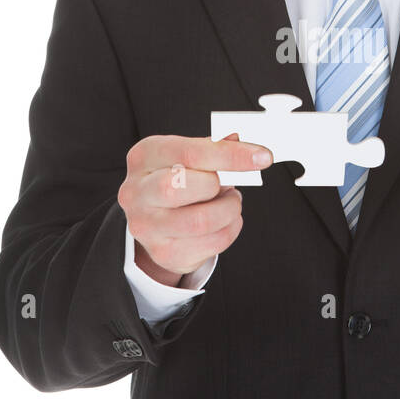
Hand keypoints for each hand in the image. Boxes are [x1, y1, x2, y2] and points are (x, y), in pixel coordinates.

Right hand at [118, 131, 271, 285]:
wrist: (153, 219)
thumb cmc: (174, 179)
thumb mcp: (185, 156)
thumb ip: (213, 148)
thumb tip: (246, 146)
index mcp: (144, 156)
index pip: (191, 153)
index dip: (231, 154)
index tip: (262, 157)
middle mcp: (137, 192)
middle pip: (181, 186)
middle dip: (217, 186)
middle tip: (228, 186)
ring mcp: (147, 226)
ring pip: (202, 220)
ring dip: (229, 210)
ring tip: (230, 203)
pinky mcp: (165, 252)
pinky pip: (212, 242)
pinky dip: (230, 229)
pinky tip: (224, 221)